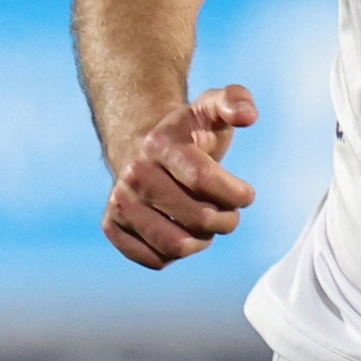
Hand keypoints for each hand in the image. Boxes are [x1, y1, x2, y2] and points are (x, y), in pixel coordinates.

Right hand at [103, 85, 257, 269]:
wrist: (142, 147)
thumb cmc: (188, 133)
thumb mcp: (212, 107)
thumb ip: (236, 101)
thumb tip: (248, 115)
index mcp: (160, 144)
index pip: (204, 179)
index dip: (237, 194)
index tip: (246, 194)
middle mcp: (134, 174)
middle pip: (197, 218)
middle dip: (226, 220)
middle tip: (228, 213)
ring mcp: (120, 201)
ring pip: (175, 245)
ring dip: (203, 240)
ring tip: (206, 225)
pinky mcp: (112, 225)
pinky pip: (155, 259)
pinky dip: (178, 254)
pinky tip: (181, 232)